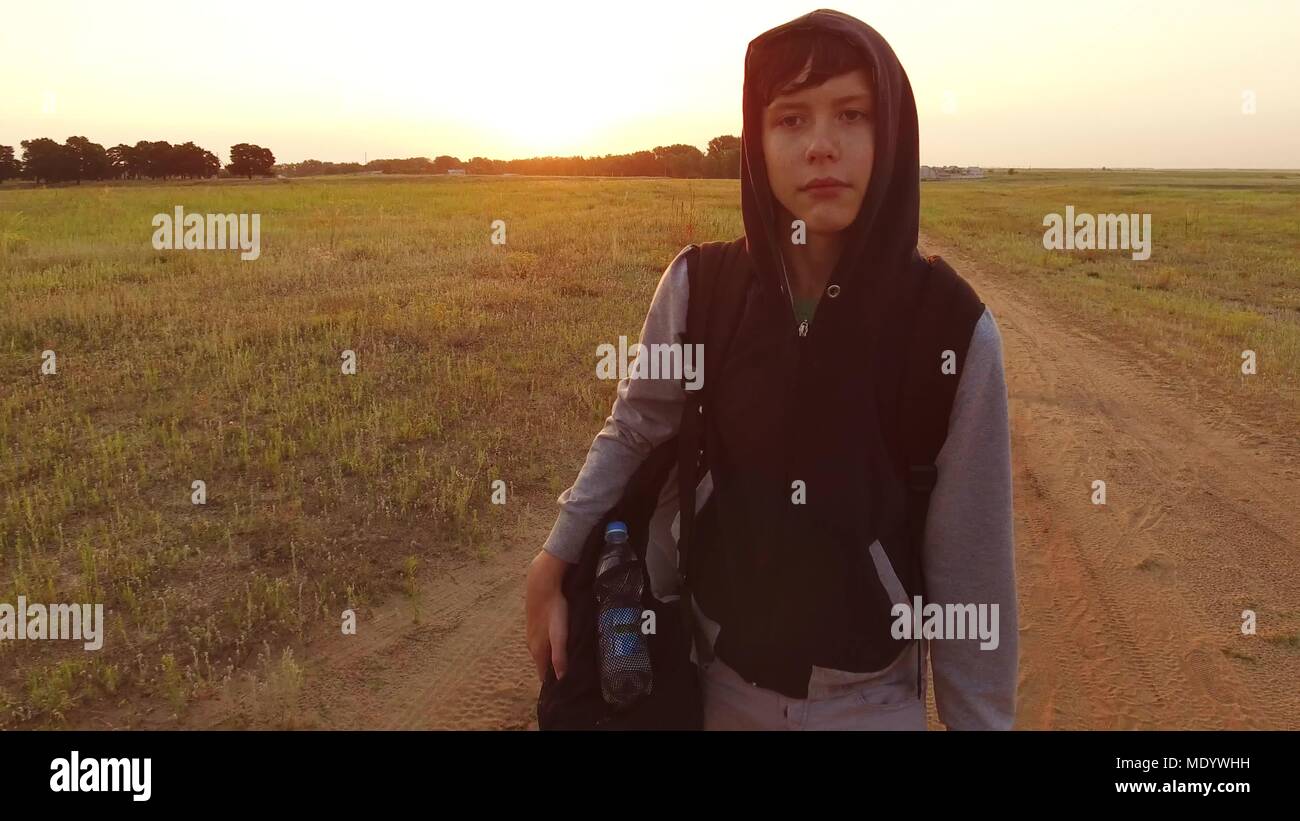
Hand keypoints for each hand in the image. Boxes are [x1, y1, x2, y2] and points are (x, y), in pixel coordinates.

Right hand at [526, 549, 570, 683]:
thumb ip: (560, 656)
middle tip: (570, 677)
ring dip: (552, 658)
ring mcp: (532, 633)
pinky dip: (550, 646)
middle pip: (543, 664)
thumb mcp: (559, 635)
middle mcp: (532, 644)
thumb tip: (561, 678)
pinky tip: (559, 642)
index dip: (553, 683)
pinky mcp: (535, 623)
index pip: (543, 675)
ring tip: (566, 662)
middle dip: (553, 672)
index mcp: (537, 650)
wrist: (542, 583)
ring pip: (542, 652)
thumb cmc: (554, 610)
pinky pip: (543, 641)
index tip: (564, 690)